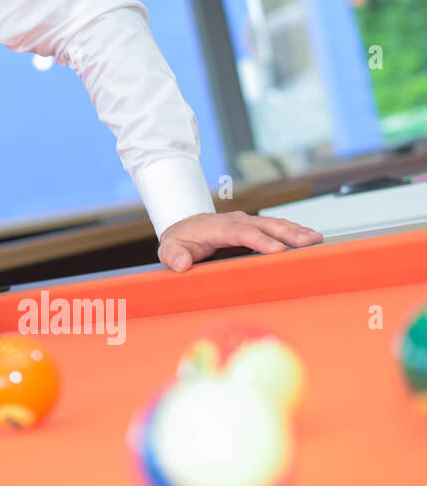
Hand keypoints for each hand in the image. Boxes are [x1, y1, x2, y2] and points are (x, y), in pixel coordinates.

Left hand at [158, 211, 322, 272]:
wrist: (185, 226)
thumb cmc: (180, 240)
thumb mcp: (169, 247)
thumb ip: (173, 256)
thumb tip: (181, 264)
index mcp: (217, 227)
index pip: (239, 232)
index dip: (259, 240)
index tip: (276, 249)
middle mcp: (236, 221)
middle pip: (263, 224)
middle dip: (286, 233)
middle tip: (308, 242)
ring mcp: (248, 223)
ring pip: (274, 224)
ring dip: (296, 231)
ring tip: (317, 239)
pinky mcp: (256, 228)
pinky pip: (277, 228)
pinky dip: (294, 232)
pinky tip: (311, 239)